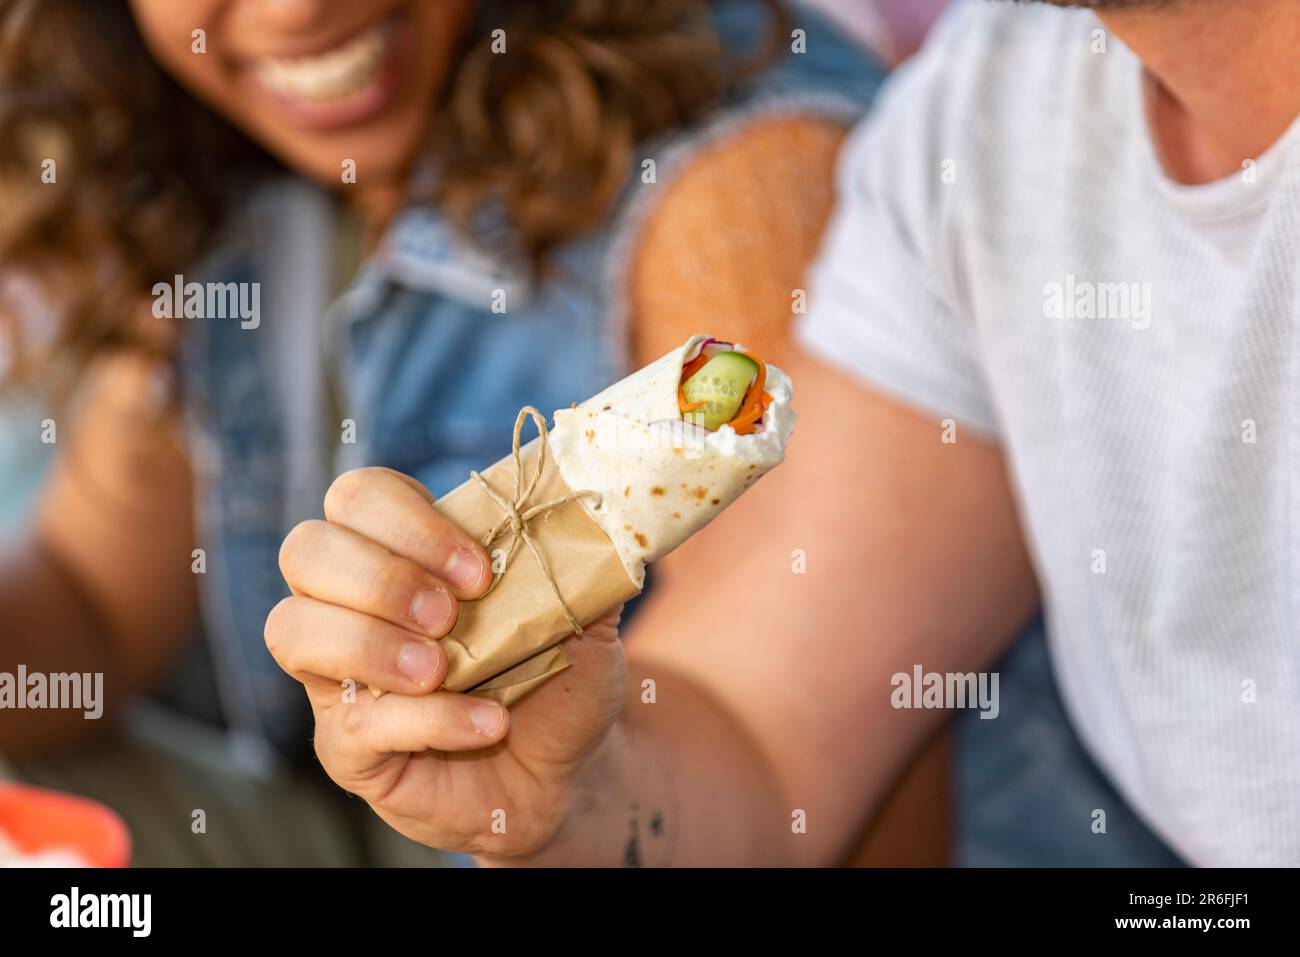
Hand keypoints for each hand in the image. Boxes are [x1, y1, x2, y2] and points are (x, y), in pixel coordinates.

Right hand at [268, 466, 626, 855]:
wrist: (564, 769)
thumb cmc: (557, 677)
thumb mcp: (581, 610)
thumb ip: (577, 558)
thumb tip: (594, 514)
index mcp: (401, 550)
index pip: (358, 497)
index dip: (410, 521)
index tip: (479, 570)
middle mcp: (350, 602)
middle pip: (306, 549)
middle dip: (381, 577)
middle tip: (449, 615)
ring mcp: (337, 674)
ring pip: (292, 629)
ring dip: (371, 643)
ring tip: (442, 666)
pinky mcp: (346, 747)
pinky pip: (355, 722)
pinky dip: (429, 719)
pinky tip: (487, 724)